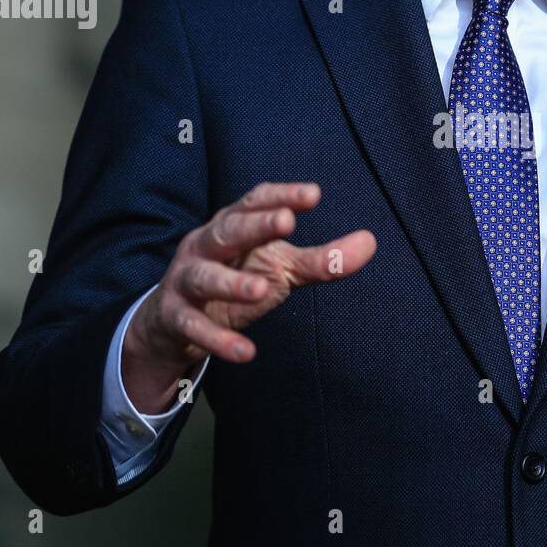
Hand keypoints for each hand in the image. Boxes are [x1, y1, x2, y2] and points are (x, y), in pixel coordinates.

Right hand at [127, 181, 375, 370]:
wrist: (176, 322)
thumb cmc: (238, 280)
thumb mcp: (281, 268)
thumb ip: (322, 259)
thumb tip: (370, 242)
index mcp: (232, 226)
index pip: (254, 202)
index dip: (281, 195)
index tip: (313, 194)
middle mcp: (205, 245)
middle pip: (227, 230)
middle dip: (255, 226)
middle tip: (286, 222)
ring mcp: (186, 280)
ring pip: (203, 276)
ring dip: (231, 283)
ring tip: (261, 290)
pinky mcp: (176, 317)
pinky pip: (194, 326)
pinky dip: (218, 339)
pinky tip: (246, 352)